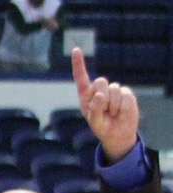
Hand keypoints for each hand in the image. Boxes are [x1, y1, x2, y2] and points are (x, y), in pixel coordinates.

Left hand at [73, 48, 138, 163]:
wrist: (118, 133)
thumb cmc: (102, 127)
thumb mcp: (94, 121)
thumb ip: (94, 109)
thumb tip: (99, 95)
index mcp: (86, 96)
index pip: (81, 78)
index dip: (79, 64)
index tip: (76, 50)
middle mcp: (99, 91)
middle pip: (100, 82)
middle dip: (102, 97)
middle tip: (104, 111)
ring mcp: (113, 91)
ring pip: (113, 89)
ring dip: (113, 105)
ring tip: (112, 113)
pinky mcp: (126, 93)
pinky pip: (125, 95)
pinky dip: (122, 106)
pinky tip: (120, 112)